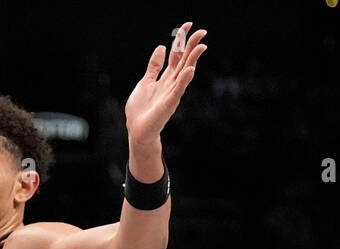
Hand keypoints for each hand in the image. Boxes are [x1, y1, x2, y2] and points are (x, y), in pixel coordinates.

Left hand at [125, 22, 207, 147]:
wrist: (137, 131)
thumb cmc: (141, 110)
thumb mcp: (145, 83)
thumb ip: (153, 67)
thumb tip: (161, 47)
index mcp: (166, 78)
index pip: (177, 55)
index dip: (181, 40)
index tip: (187, 25)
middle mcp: (172, 83)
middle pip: (184, 61)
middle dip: (192, 46)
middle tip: (202, 31)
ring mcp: (172, 93)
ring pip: (185, 73)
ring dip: (193, 60)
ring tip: (201, 46)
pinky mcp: (169, 104)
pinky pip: (178, 90)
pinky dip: (184, 80)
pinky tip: (189, 70)